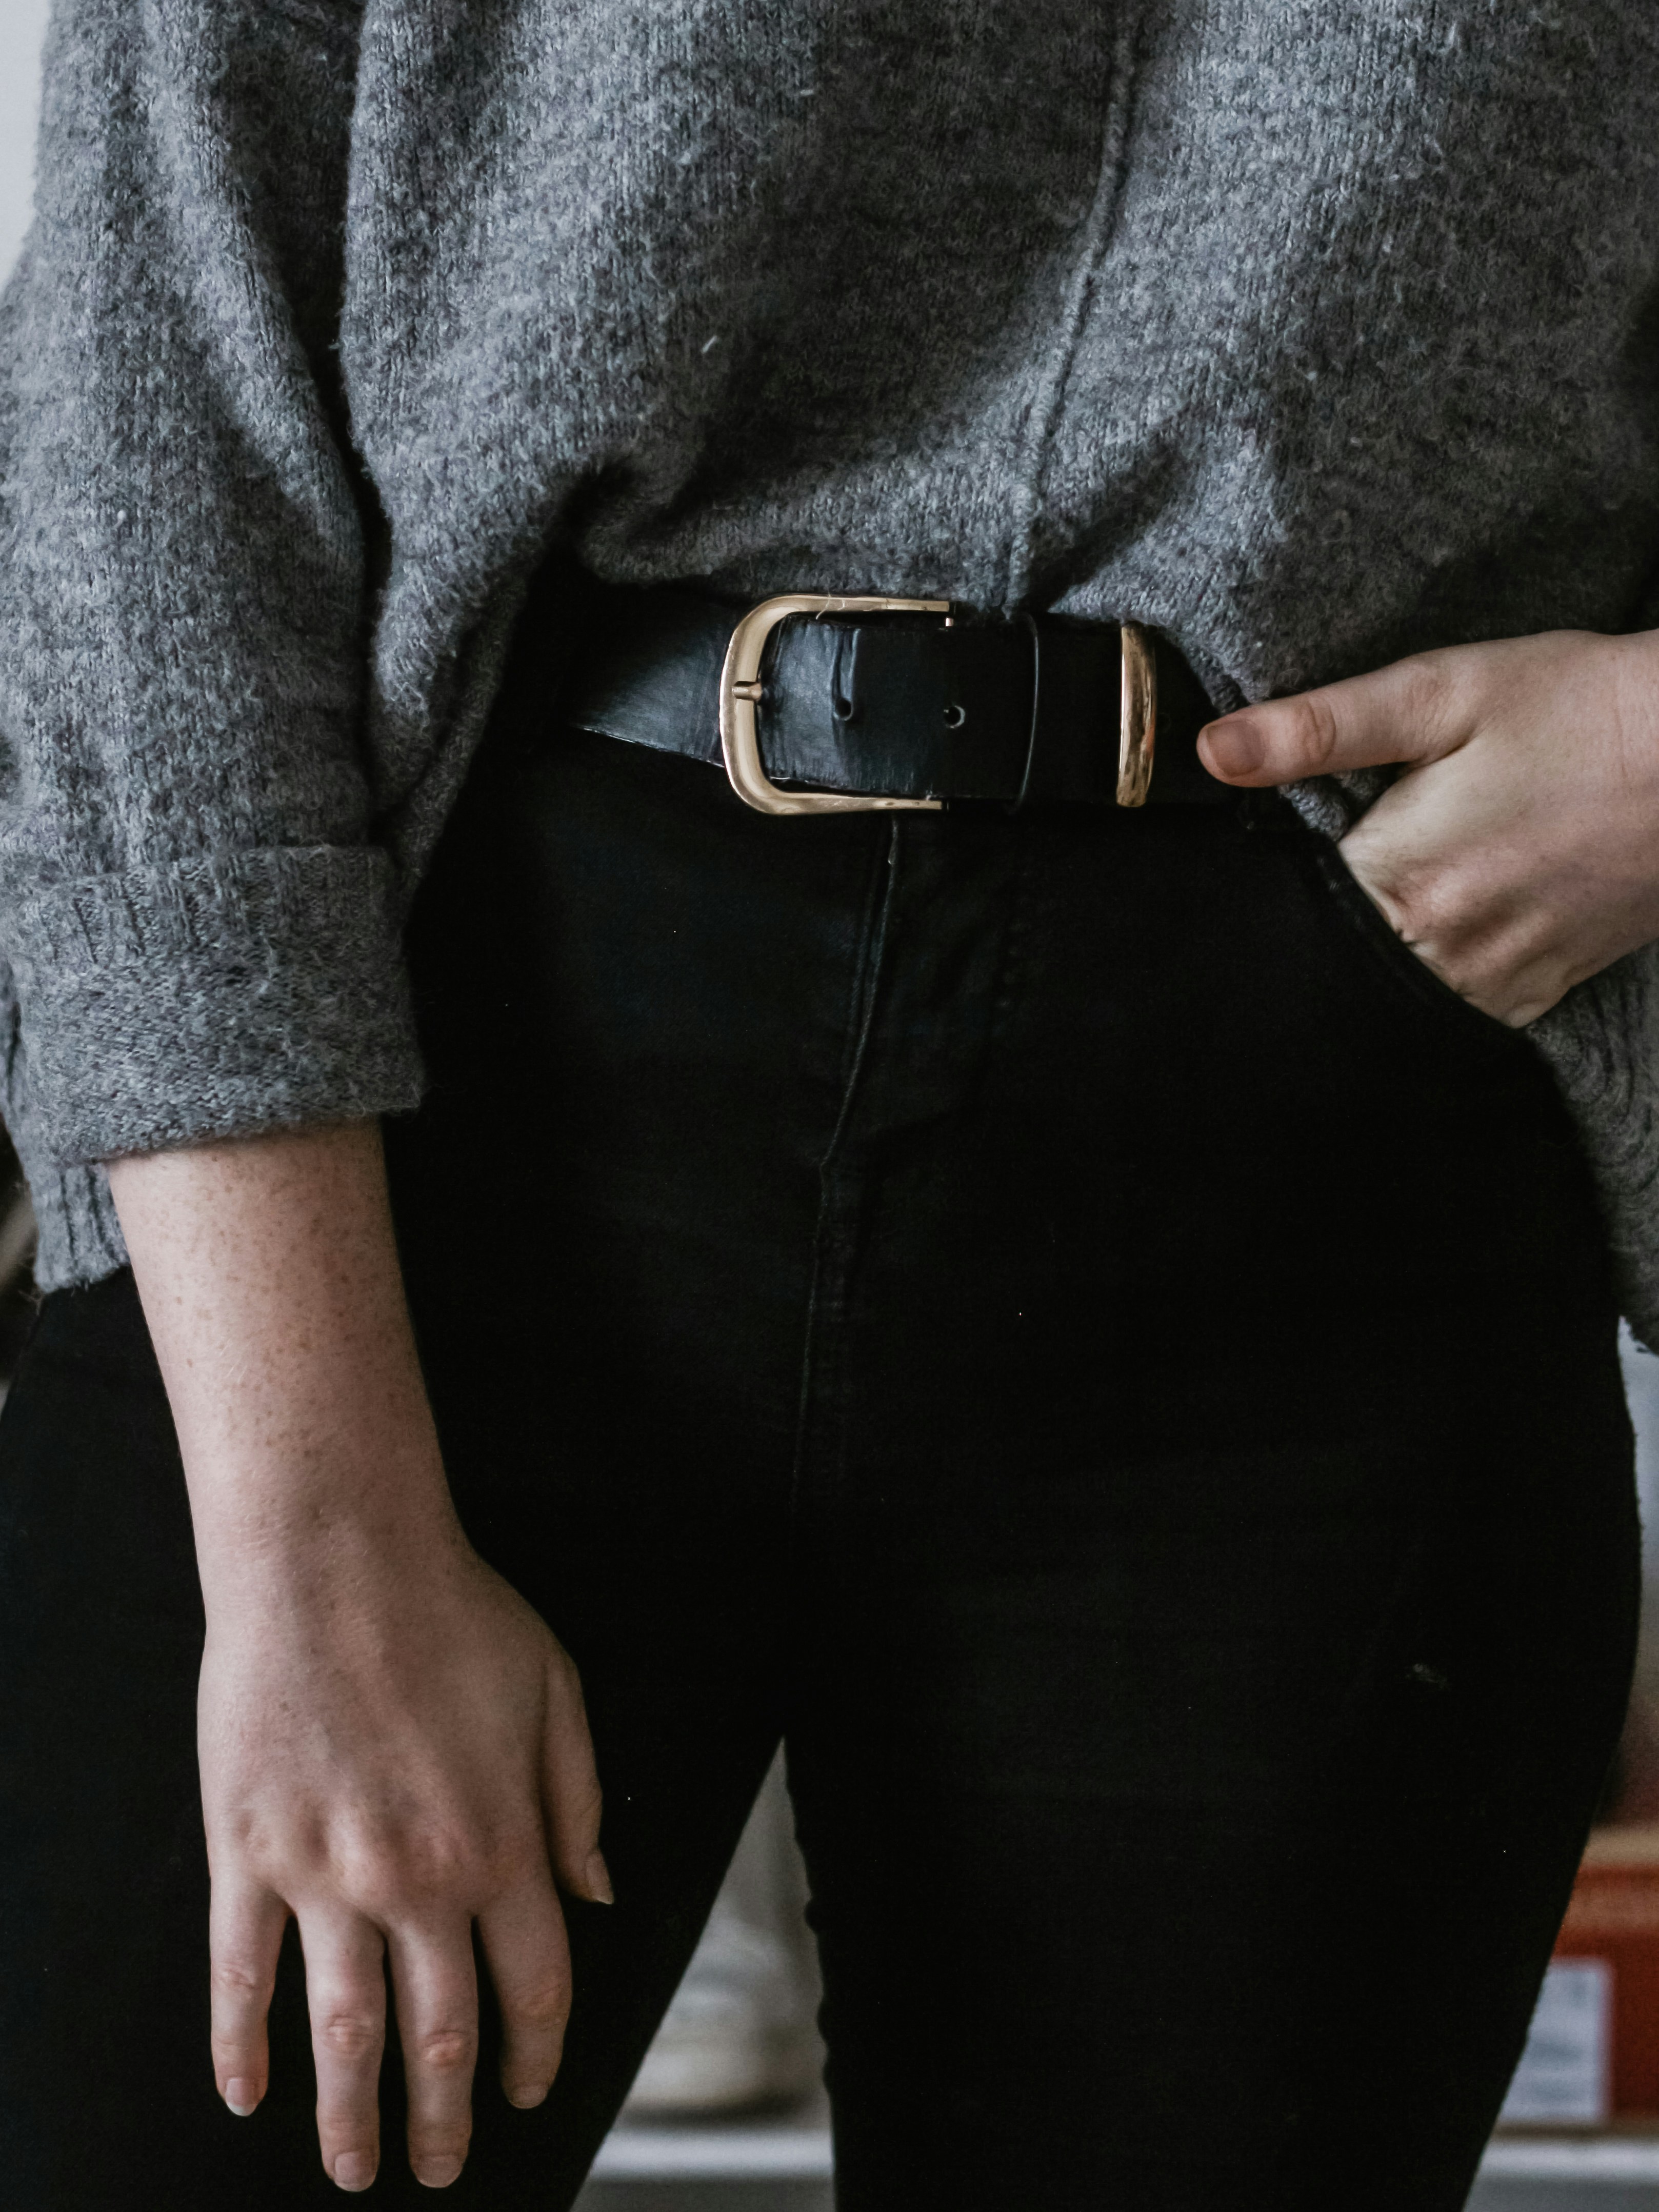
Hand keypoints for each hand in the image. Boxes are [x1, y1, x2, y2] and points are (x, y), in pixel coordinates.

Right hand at [108, 1124, 610, 2191]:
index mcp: (501, 1842)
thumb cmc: (450, 1609)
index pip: (534, 1985)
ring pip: (341, 2028)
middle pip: (440, 2033)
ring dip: (350, 2114)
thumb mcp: (556, 1688)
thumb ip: (578, 1800)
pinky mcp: (248, 1852)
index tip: (525, 2094)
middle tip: (440, 2170)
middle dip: (445, 2116)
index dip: (534, 2053)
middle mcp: (417, 1878)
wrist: (335, 1555)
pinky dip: (240, 2043)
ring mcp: (324, 1872)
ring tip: (355, 2170)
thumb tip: (601, 1893)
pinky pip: (241, 1972)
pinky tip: (248, 2094)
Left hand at [1196, 628, 1658, 1025]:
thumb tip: (1212, 752)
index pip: (1291, 919)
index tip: (1262, 872)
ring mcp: (1505, 979)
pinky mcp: (1548, 986)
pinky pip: (1465, 1011)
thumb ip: (1320, 729)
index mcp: (1402, 883)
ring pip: (1399, 1002)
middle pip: (1339, 971)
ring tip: (1392, 905)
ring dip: (1375, 967)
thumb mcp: (1442, 692)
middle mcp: (1449, 953)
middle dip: (1318, 936)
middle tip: (1323, 889)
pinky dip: (1438, 983)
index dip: (1270, 894)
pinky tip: (1442, 934)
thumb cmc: (1578, 708)